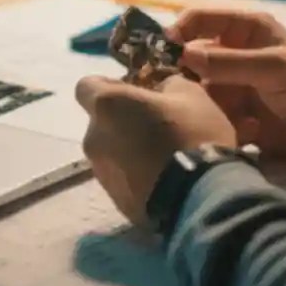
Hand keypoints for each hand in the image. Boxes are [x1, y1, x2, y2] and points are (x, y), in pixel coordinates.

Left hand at [75, 74, 235, 228]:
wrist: (200, 199)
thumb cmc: (193, 136)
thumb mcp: (191, 95)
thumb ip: (167, 85)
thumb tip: (161, 91)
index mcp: (106, 106)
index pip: (85, 87)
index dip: (108, 87)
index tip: (134, 93)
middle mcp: (93, 138)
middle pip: (100, 123)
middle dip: (122, 122)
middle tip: (156, 127)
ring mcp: (100, 173)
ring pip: (109, 153)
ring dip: (128, 150)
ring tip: (163, 158)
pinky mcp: (114, 200)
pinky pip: (121, 179)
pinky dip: (134, 176)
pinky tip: (163, 180)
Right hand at [165, 8, 285, 163]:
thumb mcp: (274, 68)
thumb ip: (229, 63)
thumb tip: (183, 56)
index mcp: (244, 31)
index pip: (198, 20)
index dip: (178, 31)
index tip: (162, 51)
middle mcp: (232, 56)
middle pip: (189, 58)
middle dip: (178, 73)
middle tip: (167, 91)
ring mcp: (232, 87)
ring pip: (195, 91)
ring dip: (195, 104)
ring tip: (199, 116)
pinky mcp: (233, 116)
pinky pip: (208, 117)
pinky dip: (210, 124)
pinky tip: (224, 132)